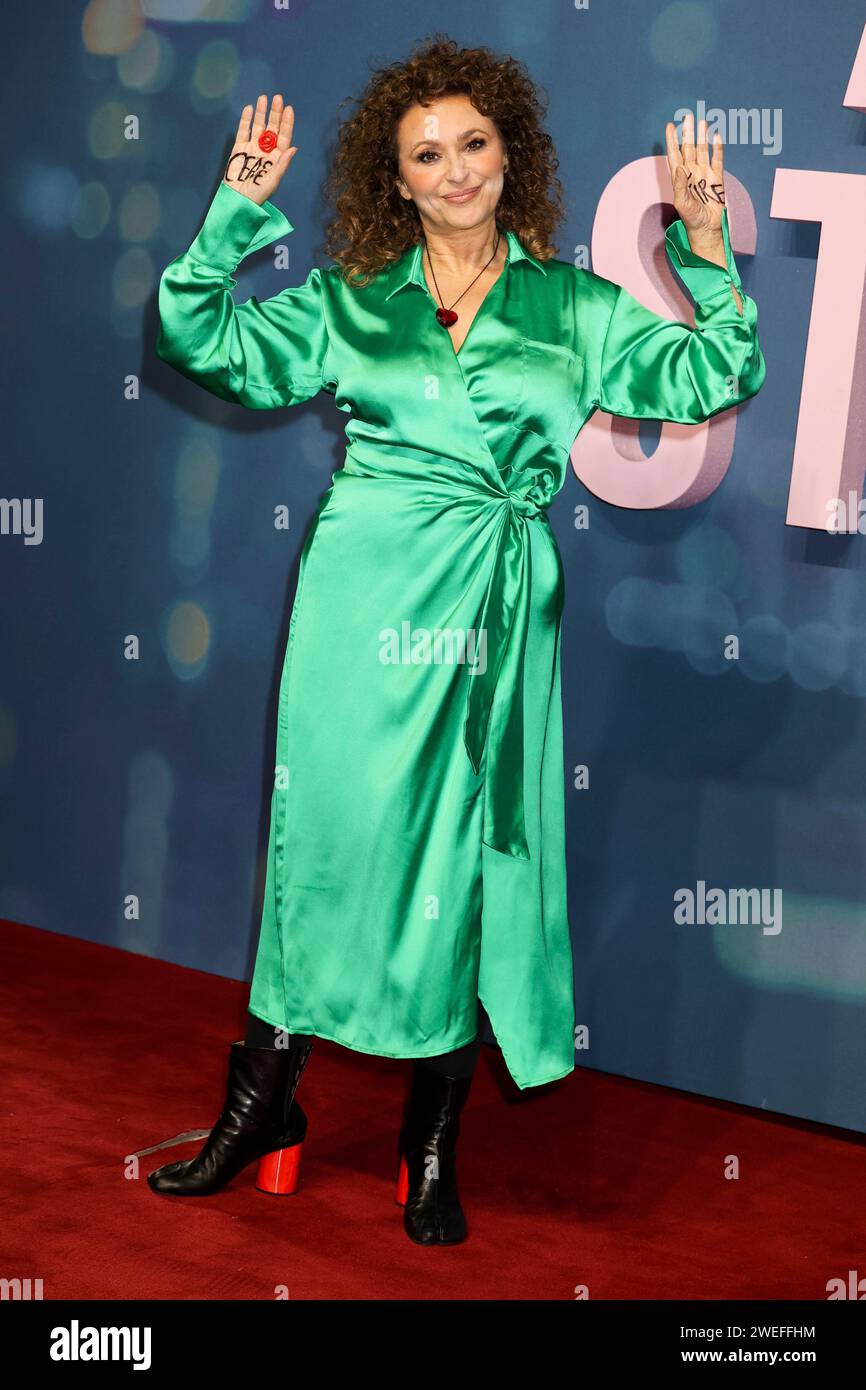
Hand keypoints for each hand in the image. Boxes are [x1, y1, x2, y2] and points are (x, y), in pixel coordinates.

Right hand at [222, 94, 297, 205]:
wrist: (237, 200)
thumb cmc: (257, 195)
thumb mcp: (273, 181)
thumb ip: (282, 164)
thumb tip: (293, 148)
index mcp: (276, 158)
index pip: (283, 137)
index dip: (286, 123)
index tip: (289, 109)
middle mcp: (266, 151)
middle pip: (272, 128)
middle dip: (275, 113)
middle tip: (278, 98)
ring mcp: (252, 148)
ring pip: (258, 126)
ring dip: (262, 113)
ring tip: (264, 98)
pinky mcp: (239, 149)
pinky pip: (243, 131)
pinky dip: (246, 120)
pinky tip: (249, 109)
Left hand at [664, 111, 725, 250]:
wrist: (707, 228)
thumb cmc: (691, 218)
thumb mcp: (682, 203)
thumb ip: (679, 185)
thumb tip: (680, 167)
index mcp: (680, 178)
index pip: (674, 154)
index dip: (672, 140)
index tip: (670, 126)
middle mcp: (691, 173)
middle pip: (688, 148)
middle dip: (688, 133)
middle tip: (687, 117)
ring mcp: (704, 174)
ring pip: (702, 150)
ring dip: (702, 136)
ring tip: (702, 122)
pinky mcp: (717, 178)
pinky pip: (717, 159)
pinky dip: (717, 148)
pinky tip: (716, 136)